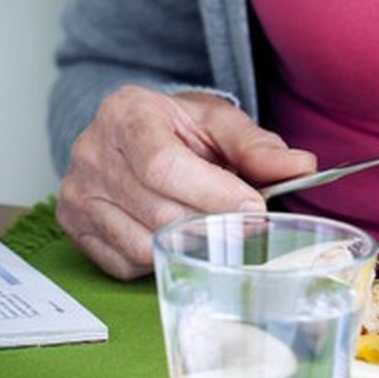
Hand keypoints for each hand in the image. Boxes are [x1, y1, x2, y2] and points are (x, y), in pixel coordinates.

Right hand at [56, 86, 317, 278]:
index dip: (212, 193)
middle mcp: (92, 153)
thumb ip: (257, 145)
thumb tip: (302, 166)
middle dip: (210, 223)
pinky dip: (160, 258)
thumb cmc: (179, 126)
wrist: (133, 132)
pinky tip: (176, 234)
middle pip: (155, 209)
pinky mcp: (75, 228)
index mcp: (126, 113)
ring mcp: (78, 194)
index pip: (163, 164)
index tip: (254, 207)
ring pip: (141, 243)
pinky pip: (124, 264)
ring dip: (188, 244)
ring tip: (214, 228)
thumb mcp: (218, 122)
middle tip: (246, 225)